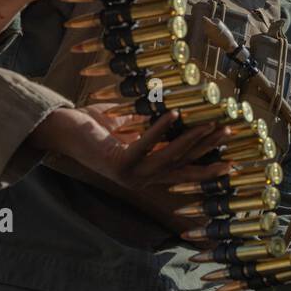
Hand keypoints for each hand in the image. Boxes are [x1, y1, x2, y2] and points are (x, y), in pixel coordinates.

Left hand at [32, 107, 231, 190]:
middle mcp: (140, 180)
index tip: (231, 163)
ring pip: (169, 156)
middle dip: (208, 147)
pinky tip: (174, 112)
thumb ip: (145, 126)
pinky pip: (145, 145)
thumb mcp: (124, 127)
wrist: (59, 134)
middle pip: (182, 163)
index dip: (207, 170)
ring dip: (191, 138)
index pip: (183, 173)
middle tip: (229, 132)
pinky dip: (160, 129)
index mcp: (144, 175)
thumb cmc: (90, 128)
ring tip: (210, 123)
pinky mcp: (118, 164)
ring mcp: (130, 175)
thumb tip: (170, 110)